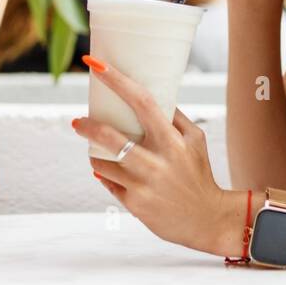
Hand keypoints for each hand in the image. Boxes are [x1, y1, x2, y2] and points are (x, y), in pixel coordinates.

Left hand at [70, 55, 225, 254]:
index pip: (142, 102)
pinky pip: (109, 183)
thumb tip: (152, 94)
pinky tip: (115, 175)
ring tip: (98, 151)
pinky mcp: (134, 205)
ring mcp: (143, 185)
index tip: (96, 65)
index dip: (117, 81)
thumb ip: (174, 117)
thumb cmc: (198, 174)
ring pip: (102, 163)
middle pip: (110, 137)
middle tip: (78, 121)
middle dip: (87, 126)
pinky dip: (108, 176)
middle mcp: (156, 162)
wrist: (207, 219)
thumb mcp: (195, 140)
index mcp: (172, 141)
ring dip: (94, 154)